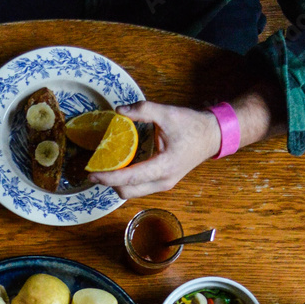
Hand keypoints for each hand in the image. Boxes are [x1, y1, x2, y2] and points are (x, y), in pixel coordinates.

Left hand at [88, 101, 221, 198]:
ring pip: (133, 193)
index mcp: (163, 167)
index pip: (130, 178)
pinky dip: (127, 182)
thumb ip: (143, 110)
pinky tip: (120, 168)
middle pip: (128, 192)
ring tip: (106, 170)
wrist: (212, 136)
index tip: (92, 175)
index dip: (109, 177)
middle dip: (110, 184)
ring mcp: (163, 185)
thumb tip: (118, 111)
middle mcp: (163, 181)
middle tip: (95, 172)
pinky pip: (139, 188)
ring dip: (118, 184)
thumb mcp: (167, 113)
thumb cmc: (192, 125)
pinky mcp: (163, 183)